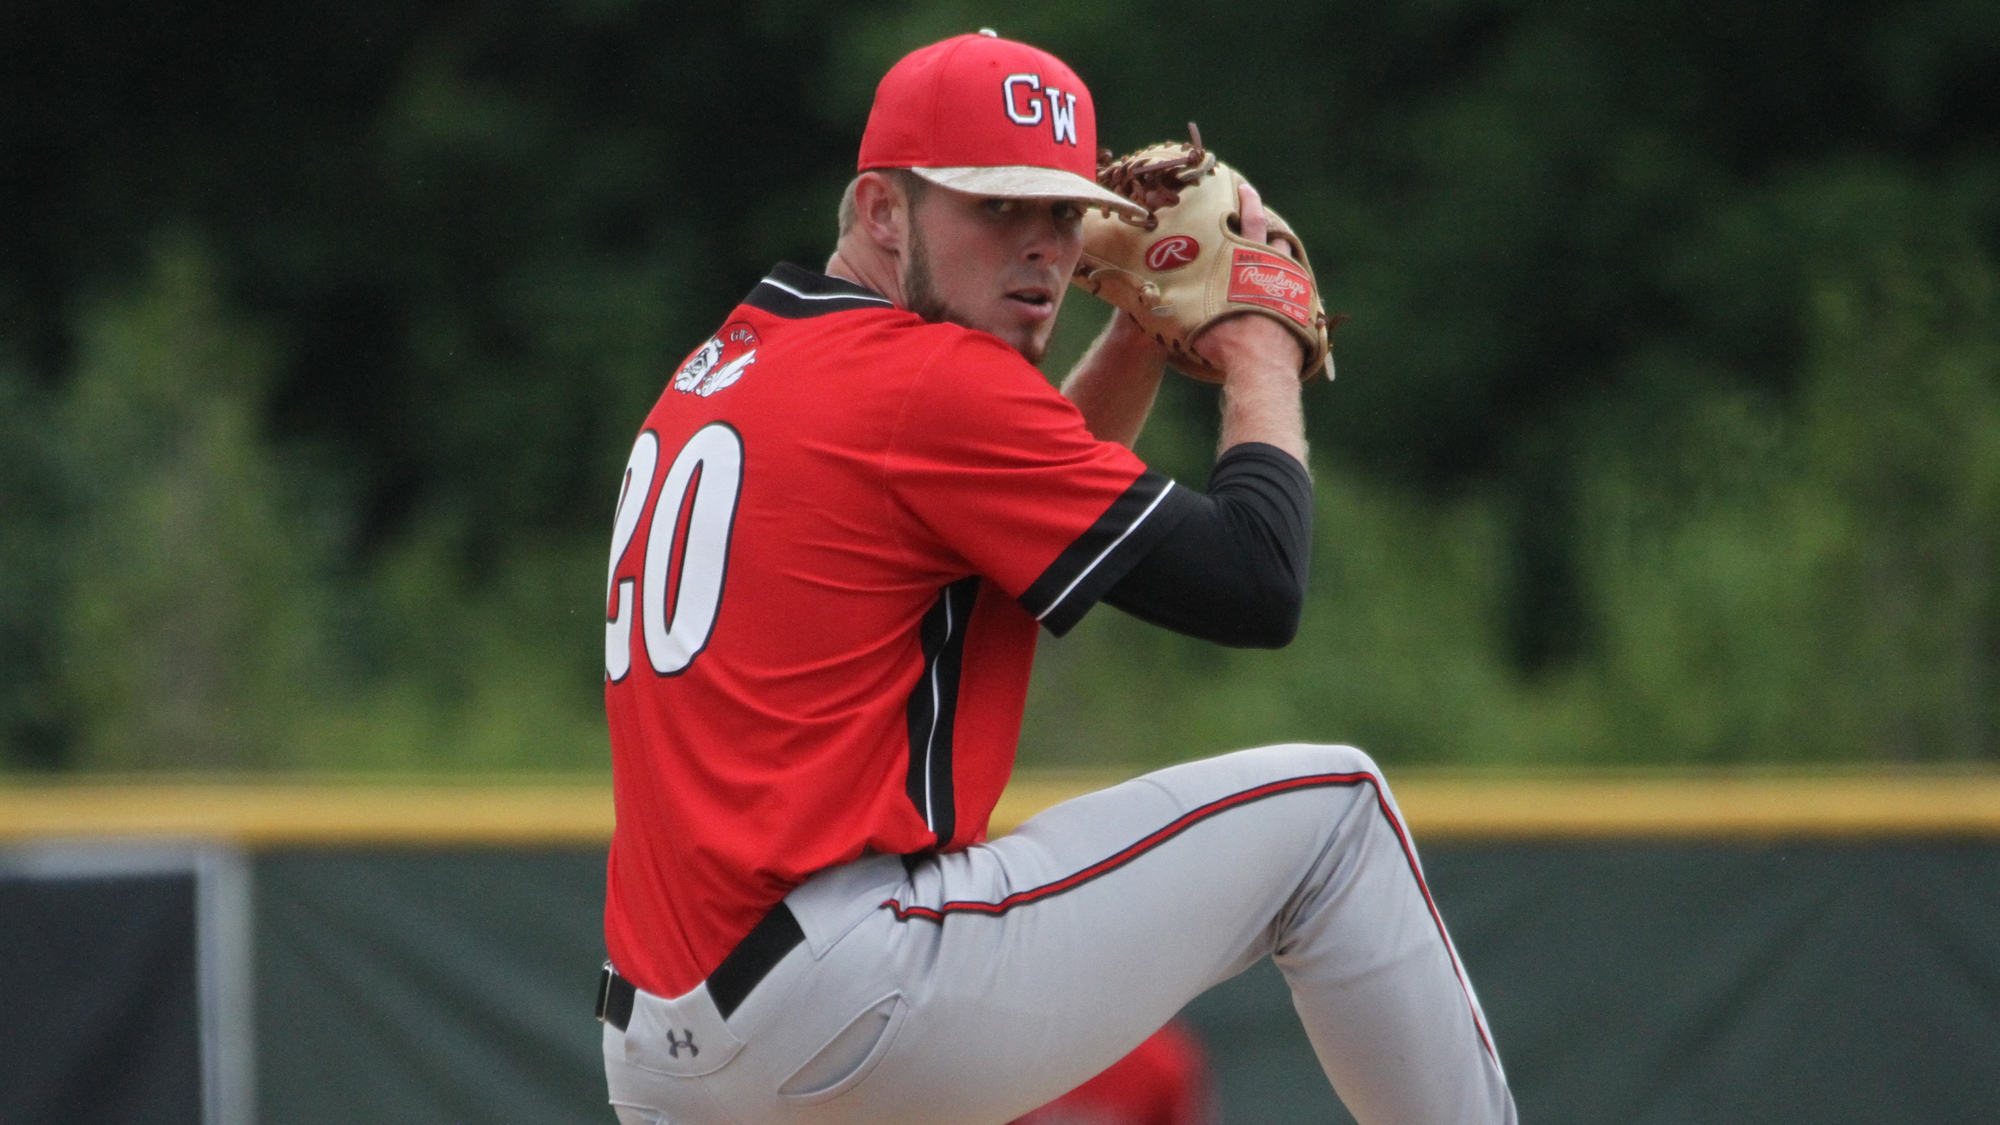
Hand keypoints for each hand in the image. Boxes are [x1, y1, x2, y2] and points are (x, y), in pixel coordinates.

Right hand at [1190, 184, 1307, 379]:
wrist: (1260, 367)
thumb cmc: (1223, 342)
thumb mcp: (1193, 319)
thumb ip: (1178, 303)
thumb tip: (1145, 300)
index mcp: (1250, 262)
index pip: (1252, 221)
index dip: (1248, 202)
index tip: (1245, 189)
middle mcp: (1276, 270)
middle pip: (1277, 241)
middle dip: (1270, 230)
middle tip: (1265, 225)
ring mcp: (1294, 289)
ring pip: (1290, 265)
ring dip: (1282, 260)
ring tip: (1274, 262)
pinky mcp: (1304, 311)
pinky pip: (1298, 293)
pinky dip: (1289, 291)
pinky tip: (1281, 298)